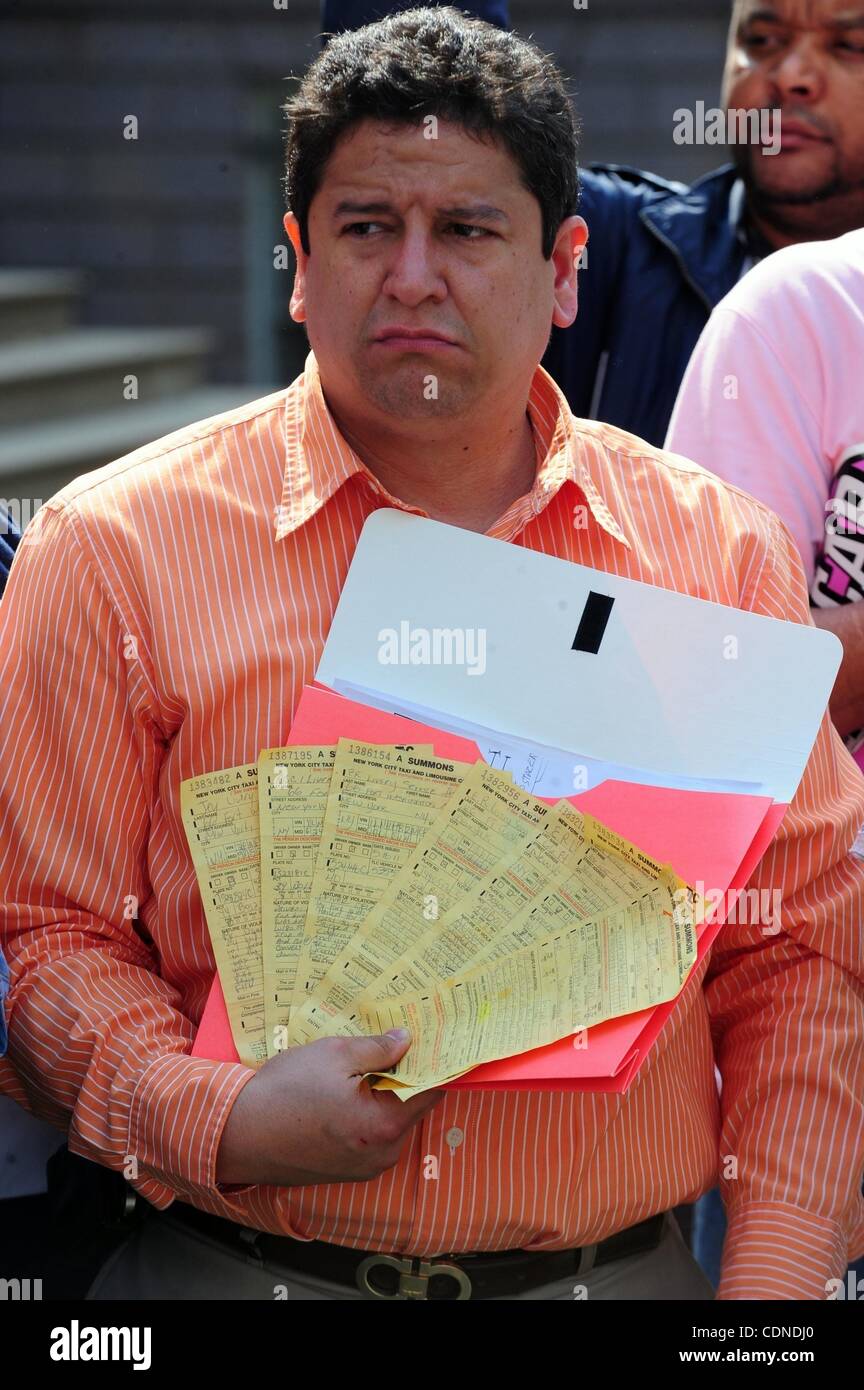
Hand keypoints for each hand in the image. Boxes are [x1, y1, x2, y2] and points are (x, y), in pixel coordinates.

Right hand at [215, 1030, 444, 1186]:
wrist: (237, 1133)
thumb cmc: (285, 1093)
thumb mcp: (334, 1055)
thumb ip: (378, 1049)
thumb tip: (406, 1040)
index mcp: (385, 1125)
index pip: (431, 1090)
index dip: (432, 1061)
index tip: (430, 1039)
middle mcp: (382, 1155)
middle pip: (411, 1107)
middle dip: (404, 1077)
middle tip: (393, 1044)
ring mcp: (364, 1168)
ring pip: (389, 1123)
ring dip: (382, 1096)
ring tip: (362, 1066)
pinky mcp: (345, 1172)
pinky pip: (369, 1138)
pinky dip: (365, 1115)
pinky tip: (345, 1093)